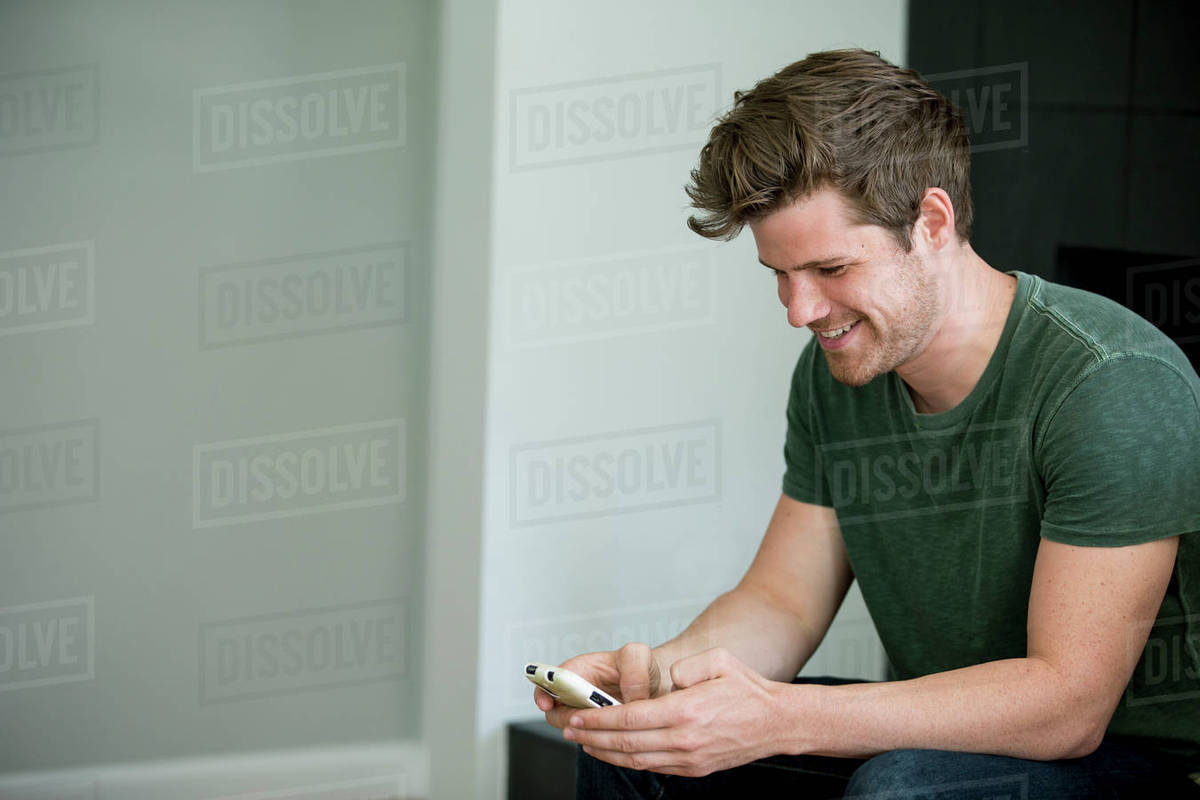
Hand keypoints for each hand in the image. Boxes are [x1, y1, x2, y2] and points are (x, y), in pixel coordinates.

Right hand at [535, 642, 664, 729]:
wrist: (653, 684)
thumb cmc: (639, 666)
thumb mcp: (638, 657)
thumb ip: (633, 673)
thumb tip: (630, 700)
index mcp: (580, 670)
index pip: (549, 680)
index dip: (543, 692)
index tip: (547, 702)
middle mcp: (577, 694)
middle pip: (555, 711)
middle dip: (568, 718)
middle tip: (586, 719)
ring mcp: (586, 715)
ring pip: (573, 729)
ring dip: (588, 731)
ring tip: (610, 726)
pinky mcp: (598, 732)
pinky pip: (591, 741)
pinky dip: (601, 742)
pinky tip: (617, 735)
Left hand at [561, 646, 783, 776]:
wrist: (777, 723)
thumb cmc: (748, 690)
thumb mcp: (719, 661)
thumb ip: (687, 666)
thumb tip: (666, 678)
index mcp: (686, 711)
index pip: (630, 718)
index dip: (599, 718)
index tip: (579, 715)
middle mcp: (684, 739)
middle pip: (626, 743)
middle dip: (593, 736)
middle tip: (569, 729)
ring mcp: (689, 758)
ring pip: (636, 760)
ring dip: (605, 753)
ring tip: (584, 742)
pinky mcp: (694, 768)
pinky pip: (653, 767)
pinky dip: (628, 761)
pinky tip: (615, 753)